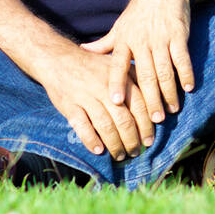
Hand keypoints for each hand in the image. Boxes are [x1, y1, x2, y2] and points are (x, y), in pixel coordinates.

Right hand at [40, 48, 154, 161]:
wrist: (58, 58)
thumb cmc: (93, 66)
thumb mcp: (117, 64)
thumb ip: (134, 79)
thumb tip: (156, 99)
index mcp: (119, 77)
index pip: (138, 104)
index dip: (146, 124)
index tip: (150, 139)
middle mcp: (104, 87)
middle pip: (123, 118)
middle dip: (132, 139)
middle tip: (137, 151)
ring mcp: (86, 96)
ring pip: (105, 125)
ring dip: (115, 144)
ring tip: (121, 155)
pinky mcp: (69, 105)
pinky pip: (82, 127)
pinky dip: (91, 140)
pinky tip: (99, 150)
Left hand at [81, 0, 193, 124]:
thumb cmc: (139, 10)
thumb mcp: (120, 26)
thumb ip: (104, 43)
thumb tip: (83, 51)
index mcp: (125, 40)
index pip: (118, 65)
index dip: (116, 83)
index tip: (115, 103)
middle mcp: (142, 41)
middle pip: (145, 75)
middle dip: (149, 99)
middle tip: (153, 120)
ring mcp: (161, 38)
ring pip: (164, 70)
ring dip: (168, 92)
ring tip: (171, 110)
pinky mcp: (178, 35)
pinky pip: (182, 58)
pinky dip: (186, 74)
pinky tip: (188, 88)